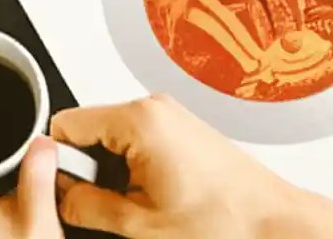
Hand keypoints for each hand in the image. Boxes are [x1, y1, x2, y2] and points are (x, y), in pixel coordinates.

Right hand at [51, 94, 332, 238]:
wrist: (273, 222)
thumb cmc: (225, 220)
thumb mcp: (138, 224)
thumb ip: (85, 205)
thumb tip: (59, 195)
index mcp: (139, 120)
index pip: (65, 124)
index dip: (60, 161)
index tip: (73, 189)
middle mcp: (155, 107)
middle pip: (89, 129)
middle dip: (91, 170)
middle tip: (117, 205)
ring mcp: (170, 116)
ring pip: (112, 138)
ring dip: (115, 172)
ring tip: (144, 204)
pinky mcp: (181, 129)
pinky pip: (137, 141)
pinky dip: (135, 169)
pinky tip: (156, 196)